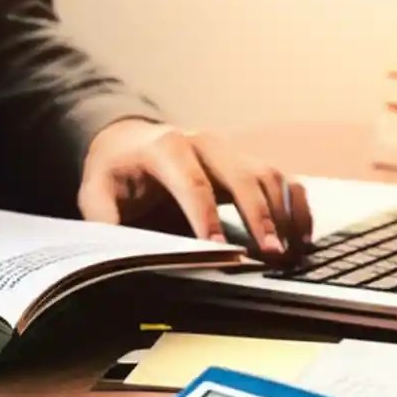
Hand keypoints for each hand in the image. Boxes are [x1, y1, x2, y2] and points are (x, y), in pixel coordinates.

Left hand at [77, 119, 311, 258]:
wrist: (128, 142)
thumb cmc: (114, 173)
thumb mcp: (95, 193)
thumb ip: (105, 220)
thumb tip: (116, 253)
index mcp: (164, 148)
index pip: (191, 183)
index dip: (205, 217)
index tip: (218, 248)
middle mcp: (203, 143)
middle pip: (241, 176)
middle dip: (259, 216)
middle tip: (271, 254)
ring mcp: (230, 150)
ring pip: (268, 176)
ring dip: (284, 215)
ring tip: (290, 253)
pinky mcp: (246, 162)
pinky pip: (282, 180)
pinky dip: (297, 207)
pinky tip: (301, 237)